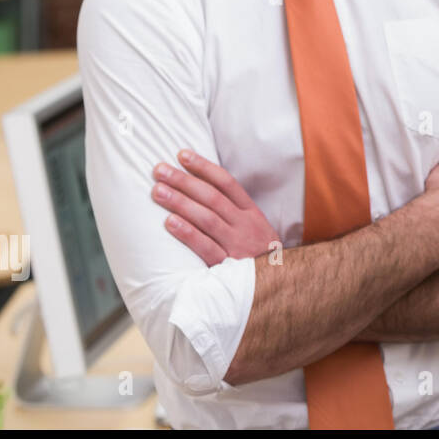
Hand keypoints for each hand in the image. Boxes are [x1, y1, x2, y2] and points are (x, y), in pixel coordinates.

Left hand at [152, 150, 280, 265]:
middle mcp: (244, 225)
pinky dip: (187, 233)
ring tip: (158, 191)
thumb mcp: (255, 227)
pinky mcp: (227, 266)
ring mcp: (237, 244)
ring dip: (180, 202)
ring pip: (207, 218)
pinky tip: (169, 222)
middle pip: (212, 197)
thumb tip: (201, 188)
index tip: (182, 154)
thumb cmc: (259, 254)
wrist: (281, 283)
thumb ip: (234, 211)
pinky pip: (205, 247)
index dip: (203, 167)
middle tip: (159, 170)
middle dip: (184, 181)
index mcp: (251, 212)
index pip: (226, 183)